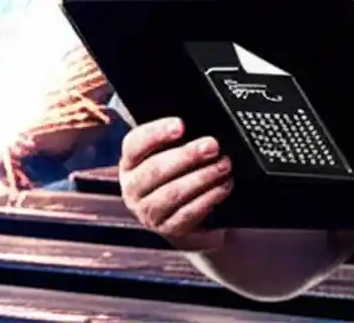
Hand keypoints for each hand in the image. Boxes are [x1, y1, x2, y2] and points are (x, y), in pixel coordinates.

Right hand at [118, 117, 232, 249]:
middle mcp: (132, 188)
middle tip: (212, 145)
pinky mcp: (167, 228)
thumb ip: (177, 141)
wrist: (179, 217)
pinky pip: (188, 213)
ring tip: (223, 165)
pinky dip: (209, 198)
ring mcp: (147, 211)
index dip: (156, 133)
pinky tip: (223, 186)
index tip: (180, 125)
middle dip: (188, 155)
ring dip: (202, 177)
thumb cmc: (175, 176)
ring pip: (173, 192)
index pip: (134, 144)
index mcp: (130, 163)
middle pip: (156, 169)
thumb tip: (200, 128)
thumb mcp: (168, 155)